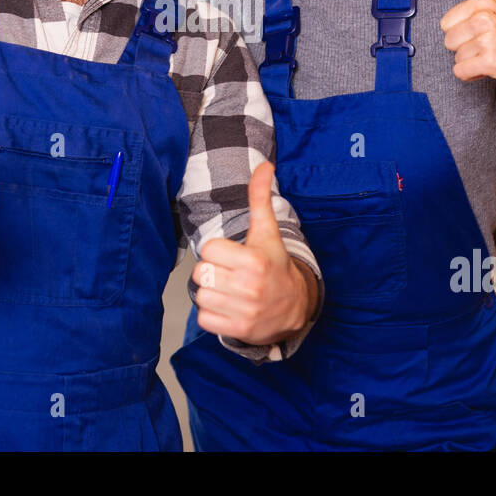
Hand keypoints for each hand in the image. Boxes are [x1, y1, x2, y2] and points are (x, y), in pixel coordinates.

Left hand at [193, 162, 312, 345]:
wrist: (295, 306)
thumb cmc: (275, 265)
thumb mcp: (267, 231)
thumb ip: (260, 197)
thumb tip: (265, 164)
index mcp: (253, 261)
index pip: (208, 249)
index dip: (217, 251)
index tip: (233, 255)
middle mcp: (249, 287)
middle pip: (201, 273)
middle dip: (213, 272)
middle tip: (231, 273)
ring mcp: (244, 311)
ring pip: (201, 295)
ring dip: (211, 293)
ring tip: (230, 290)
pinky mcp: (238, 330)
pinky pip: (204, 318)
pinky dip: (212, 314)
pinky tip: (229, 307)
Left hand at [441, 0, 495, 85]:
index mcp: (484, 1)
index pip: (447, 22)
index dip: (463, 32)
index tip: (485, 32)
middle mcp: (484, 17)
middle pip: (449, 40)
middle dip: (466, 48)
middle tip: (491, 46)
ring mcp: (488, 39)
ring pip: (456, 57)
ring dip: (472, 62)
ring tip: (495, 56)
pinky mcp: (491, 61)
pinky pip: (461, 71)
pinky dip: (473, 75)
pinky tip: (491, 68)